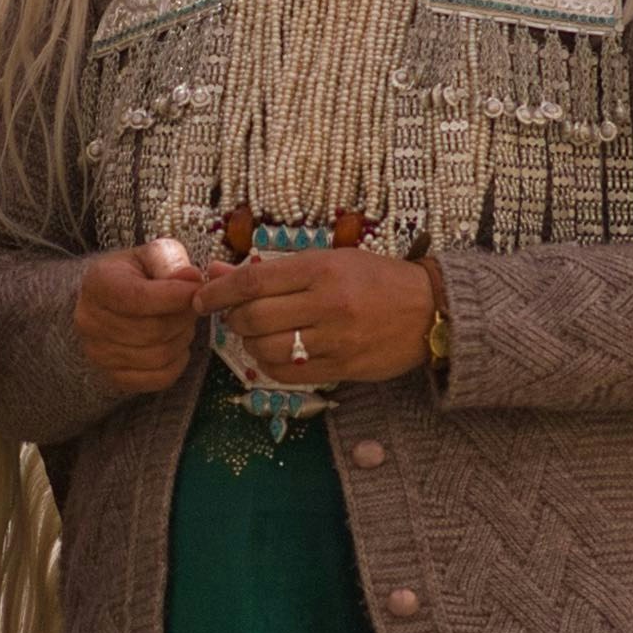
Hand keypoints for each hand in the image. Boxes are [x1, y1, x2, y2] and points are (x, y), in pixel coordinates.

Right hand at [73, 236, 206, 395]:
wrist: (109, 303)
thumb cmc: (134, 276)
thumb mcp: (151, 255)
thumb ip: (171, 261)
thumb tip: (192, 279)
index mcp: (97, 284)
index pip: (138, 298)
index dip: (175, 297)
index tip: (198, 290)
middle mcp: (89, 321)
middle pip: (153, 330)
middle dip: (183, 318)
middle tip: (193, 306)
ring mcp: (98, 353)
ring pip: (158, 355)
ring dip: (182, 339)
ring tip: (183, 323)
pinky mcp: (113, 376)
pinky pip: (159, 378)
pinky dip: (177, 363)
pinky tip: (176, 345)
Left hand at [196, 246, 439, 389]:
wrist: (429, 310)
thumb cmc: (376, 279)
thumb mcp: (331, 260)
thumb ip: (277, 270)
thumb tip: (222, 273)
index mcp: (322, 268)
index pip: (253, 281)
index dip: (218, 292)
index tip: (202, 298)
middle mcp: (326, 303)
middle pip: (254, 317)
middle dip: (233, 319)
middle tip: (234, 317)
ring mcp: (335, 339)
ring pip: (267, 348)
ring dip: (250, 344)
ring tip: (256, 335)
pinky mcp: (342, 367)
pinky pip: (290, 373)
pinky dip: (271, 365)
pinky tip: (275, 354)